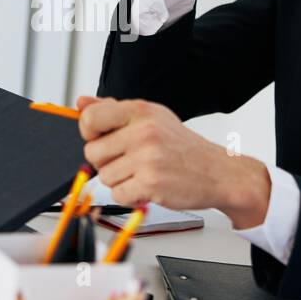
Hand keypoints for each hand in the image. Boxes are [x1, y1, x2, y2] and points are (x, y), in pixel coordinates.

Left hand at [76, 95, 269, 229]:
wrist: (218, 172)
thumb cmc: (183, 147)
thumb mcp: (152, 118)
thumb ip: (114, 110)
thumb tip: (81, 103)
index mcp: (141, 110)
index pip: (90, 118)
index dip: (89, 133)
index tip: (101, 139)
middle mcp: (143, 131)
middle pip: (92, 152)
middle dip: (106, 162)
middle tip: (129, 161)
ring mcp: (147, 158)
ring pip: (104, 176)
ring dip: (120, 181)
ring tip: (143, 173)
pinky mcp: (150, 183)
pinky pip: (118, 195)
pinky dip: (130, 196)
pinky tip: (148, 187)